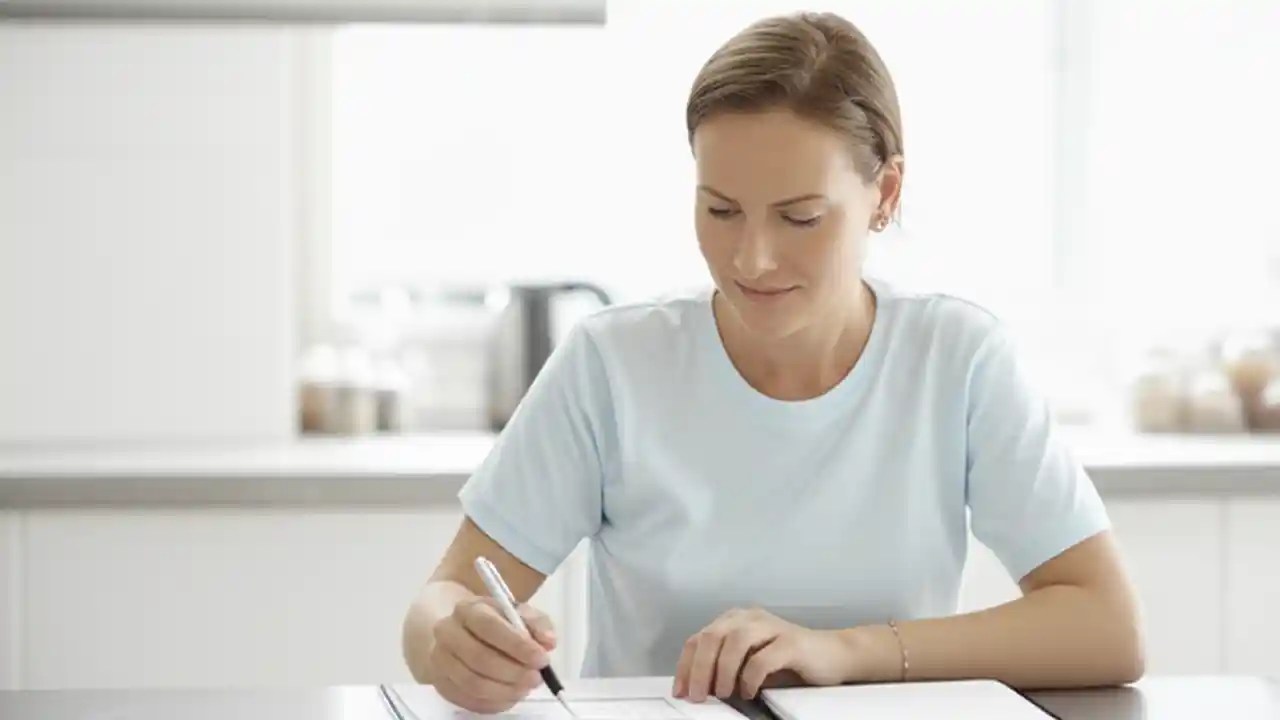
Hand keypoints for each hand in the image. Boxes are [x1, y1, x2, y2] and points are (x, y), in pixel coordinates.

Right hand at [430, 596, 556, 713]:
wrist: (462, 633)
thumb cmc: (496, 623)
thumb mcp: (518, 614)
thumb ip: (537, 624)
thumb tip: (548, 641)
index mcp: (467, 609)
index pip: (489, 626)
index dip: (517, 645)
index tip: (541, 658)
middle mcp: (447, 633)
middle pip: (479, 658)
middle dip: (513, 672)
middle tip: (536, 678)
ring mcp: (440, 660)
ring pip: (473, 683)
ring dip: (505, 690)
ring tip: (525, 688)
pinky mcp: (441, 684)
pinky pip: (468, 700)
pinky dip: (494, 702)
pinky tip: (510, 695)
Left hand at [672, 608, 894, 701]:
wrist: (833, 655)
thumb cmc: (788, 663)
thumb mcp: (748, 663)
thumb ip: (724, 667)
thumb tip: (697, 688)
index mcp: (735, 620)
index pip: (700, 638)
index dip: (686, 665)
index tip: (681, 691)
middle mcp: (750, 618)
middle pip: (713, 636)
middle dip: (700, 669)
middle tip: (698, 697)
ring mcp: (772, 626)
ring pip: (735, 641)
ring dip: (723, 671)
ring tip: (723, 694)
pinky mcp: (791, 641)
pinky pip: (762, 658)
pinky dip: (750, 677)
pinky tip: (749, 692)